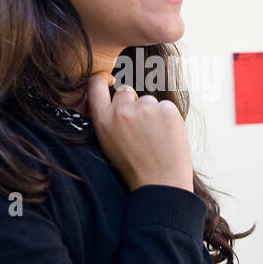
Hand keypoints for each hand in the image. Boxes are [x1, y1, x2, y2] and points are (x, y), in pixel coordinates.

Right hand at [84, 75, 194, 192]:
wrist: (161, 184)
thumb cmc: (135, 168)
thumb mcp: (109, 144)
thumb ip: (109, 119)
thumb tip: (116, 99)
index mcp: (103, 121)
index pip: (95, 85)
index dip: (102, 79)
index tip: (109, 80)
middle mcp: (121, 111)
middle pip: (126, 91)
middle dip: (133, 103)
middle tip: (140, 129)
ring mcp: (146, 108)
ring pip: (148, 100)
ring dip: (152, 113)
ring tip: (155, 139)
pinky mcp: (167, 109)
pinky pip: (166, 106)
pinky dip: (168, 118)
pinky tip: (167, 137)